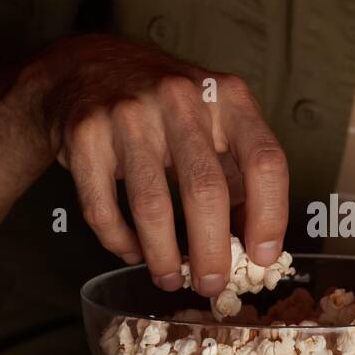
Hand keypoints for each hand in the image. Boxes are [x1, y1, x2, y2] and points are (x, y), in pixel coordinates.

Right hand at [35, 34, 288, 295]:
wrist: (85, 69)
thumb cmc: (165, 108)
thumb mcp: (214, 124)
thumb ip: (240, 177)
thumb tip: (257, 248)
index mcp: (226, 97)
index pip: (265, 161)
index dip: (269, 216)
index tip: (262, 256)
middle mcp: (180, 98)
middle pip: (206, 189)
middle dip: (211, 251)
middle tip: (211, 284)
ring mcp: (128, 113)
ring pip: (152, 203)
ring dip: (164, 255)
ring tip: (170, 279)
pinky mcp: (85, 133)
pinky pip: (103, 206)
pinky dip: (120, 240)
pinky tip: (132, 251)